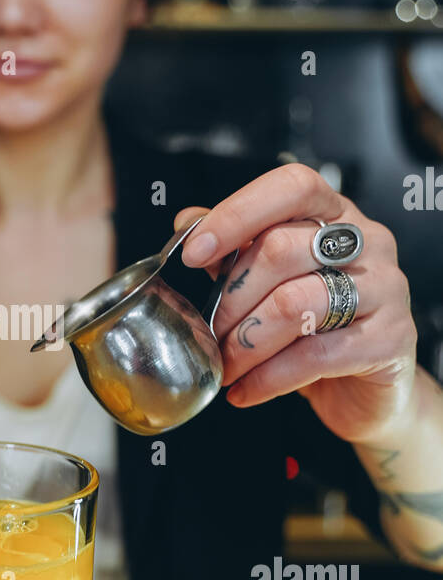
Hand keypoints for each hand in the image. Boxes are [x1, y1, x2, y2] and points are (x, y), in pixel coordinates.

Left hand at [174, 163, 417, 444]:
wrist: (365, 392)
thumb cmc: (316, 329)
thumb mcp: (271, 283)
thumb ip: (235, 250)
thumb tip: (187, 222)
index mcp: (336, 214)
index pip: (292, 187)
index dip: (238, 214)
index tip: (193, 253)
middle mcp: (368, 241)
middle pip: (282, 248)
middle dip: (230, 298)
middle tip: (207, 333)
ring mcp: (386, 288)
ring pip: (294, 303)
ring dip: (245, 342)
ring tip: (225, 366)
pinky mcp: (391, 338)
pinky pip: (315, 355)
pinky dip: (268, 377)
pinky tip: (245, 390)